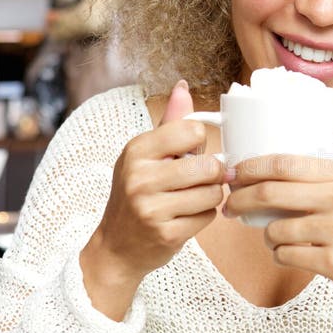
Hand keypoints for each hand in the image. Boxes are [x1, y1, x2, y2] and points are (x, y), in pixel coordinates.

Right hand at [80, 80, 227, 320]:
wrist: (117, 246)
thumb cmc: (137, 194)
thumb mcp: (145, 155)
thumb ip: (170, 123)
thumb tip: (183, 86)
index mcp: (137, 150)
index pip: (192, 130)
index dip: (201, 142)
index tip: (193, 152)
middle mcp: (140, 177)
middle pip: (208, 166)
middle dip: (214, 173)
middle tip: (203, 179)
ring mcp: (152, 208)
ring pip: (213, 192)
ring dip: (211, 196)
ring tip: (194, 198)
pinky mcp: (167, 234)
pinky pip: (208, 216)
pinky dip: (205, 216)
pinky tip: (187, 217)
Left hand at [224, 155, 332, 317]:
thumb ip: (321, 183)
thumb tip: (268, 179)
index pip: (283, 163)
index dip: (250, 167)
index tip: (233, 174)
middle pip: (269, 193)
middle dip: (240, 200)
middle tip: (230, 207)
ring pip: (274, 230)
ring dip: (266, 236)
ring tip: (277, 238)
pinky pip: (285, 255)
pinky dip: (280, 255)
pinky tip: (292, 254)